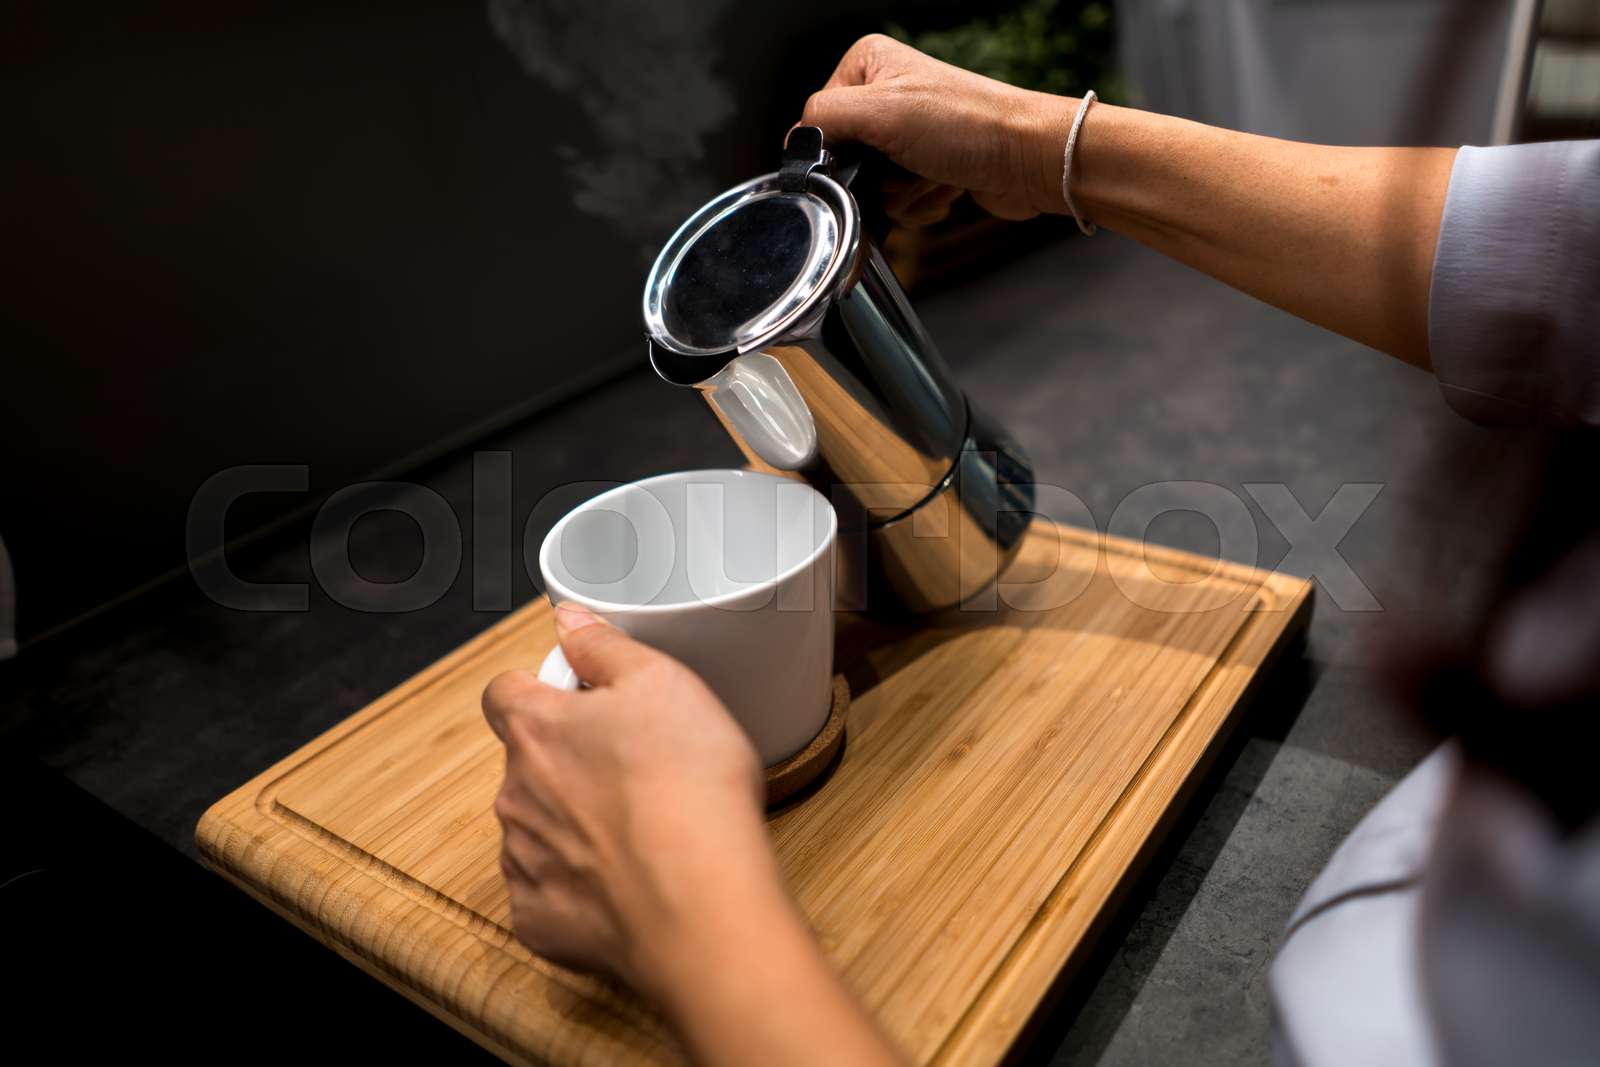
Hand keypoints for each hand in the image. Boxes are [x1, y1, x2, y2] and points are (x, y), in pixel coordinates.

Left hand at [484, 605, 906, 1066]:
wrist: (699, 902)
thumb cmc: (687, 785)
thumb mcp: (662, 682)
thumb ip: (604, 647)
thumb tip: (568, 620)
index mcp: (535, 729)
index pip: (503, 692)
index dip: (542, 690)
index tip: (587, 701)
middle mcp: (513, 794)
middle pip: (527, 765)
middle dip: (570, 763)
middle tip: (637, 770)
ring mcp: (522, 862)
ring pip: (539, 829)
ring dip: (575, 825)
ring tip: (643, 832)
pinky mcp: (539, 921)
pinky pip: (551, 894)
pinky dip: (582, 888)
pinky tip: (629, 883)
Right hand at [801, 34, 1073, 223]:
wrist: (1030, 160)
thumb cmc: (971, 126)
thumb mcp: (880, 112)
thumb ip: (823, 121)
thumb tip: (797, 144)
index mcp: (868, 65)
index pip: (818, 119)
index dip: (839, 150)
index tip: (868, 156)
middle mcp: (888, 94)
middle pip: (847, 158)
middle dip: (877, 179)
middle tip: (907, 168)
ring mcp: (911, 132)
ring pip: (874, 186)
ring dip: (904, 195)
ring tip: (935, 177)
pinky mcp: (930, 165)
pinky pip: (902, 201)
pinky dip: (923, 204)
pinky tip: (947, 187)